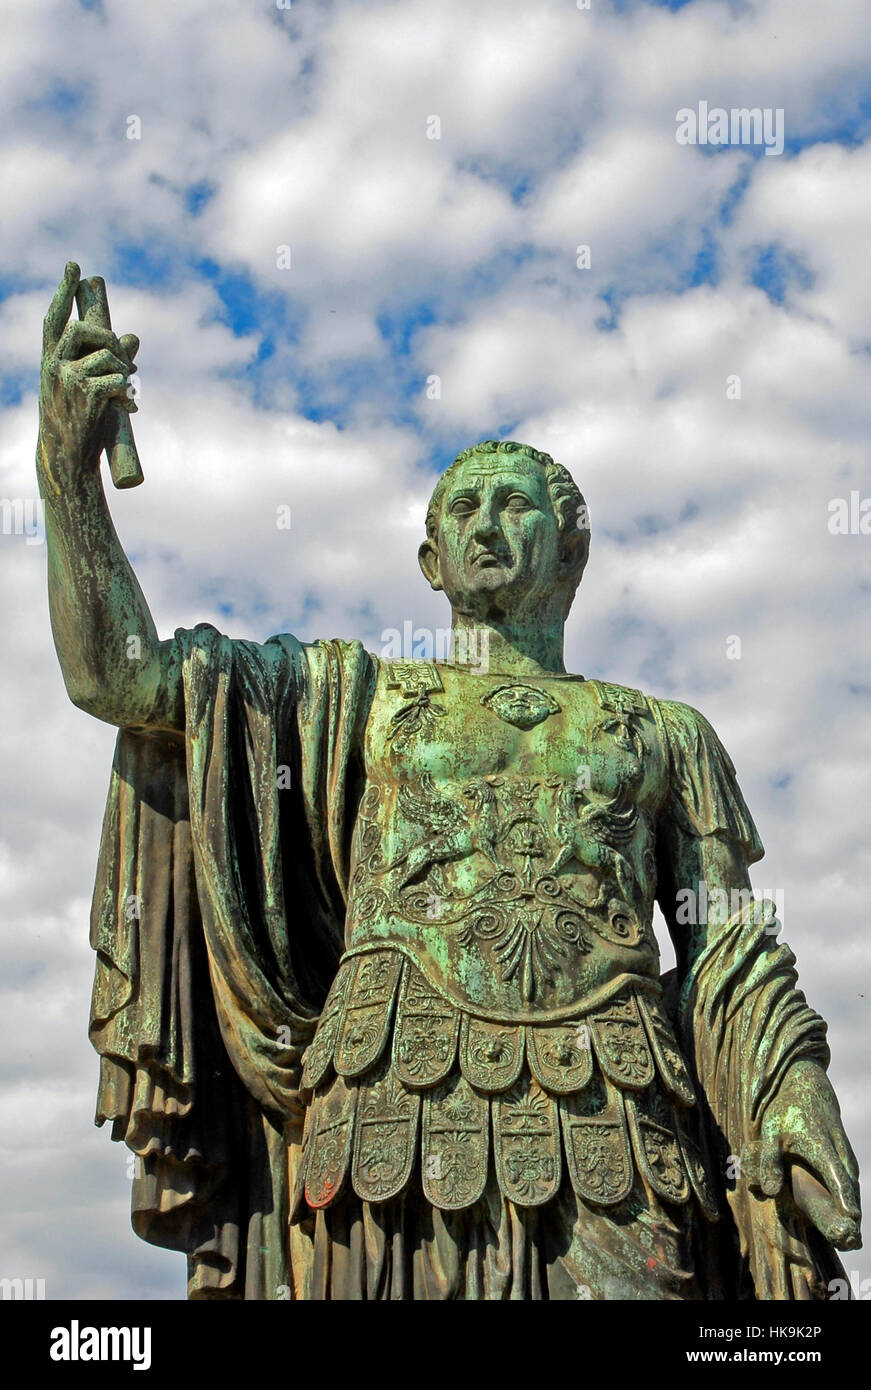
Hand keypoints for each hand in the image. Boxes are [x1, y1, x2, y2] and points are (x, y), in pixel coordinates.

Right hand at [37, 262, 138, 488]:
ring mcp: (67, 378)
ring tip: (123, 392)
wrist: (67, 455)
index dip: (63, 290)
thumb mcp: (86, 385)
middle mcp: (53, 364)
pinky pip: (118, 378)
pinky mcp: (86, 394)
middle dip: (107, 338)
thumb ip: (106, 359)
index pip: (54, 318)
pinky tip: (126, 406)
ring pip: (107, 356)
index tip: (74, 265)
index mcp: (50, 359)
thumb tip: (134, 335)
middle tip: (121, 352)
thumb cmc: (76, 418)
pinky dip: (127, 390)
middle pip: (83, 330)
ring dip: (122, 371)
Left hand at [759, 1057, 860, 1248]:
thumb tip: (770, 1193)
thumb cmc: (785, 1110)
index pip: (835, 1173)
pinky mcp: (846, 1152)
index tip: (852, 1216)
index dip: (844, 1196)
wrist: (807, 1086)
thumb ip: (769, 1161)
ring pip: (853, 1180)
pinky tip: (848, 1211)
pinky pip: (852, 1175)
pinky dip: (852, 1193)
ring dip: (854, 1203)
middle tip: (852, 1236)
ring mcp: (845, 1149)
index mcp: (820, 1144)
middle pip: (850, 1183)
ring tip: (851, 1231)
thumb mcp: (770, 1131)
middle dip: (853, 1208)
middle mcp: (838, 1148)